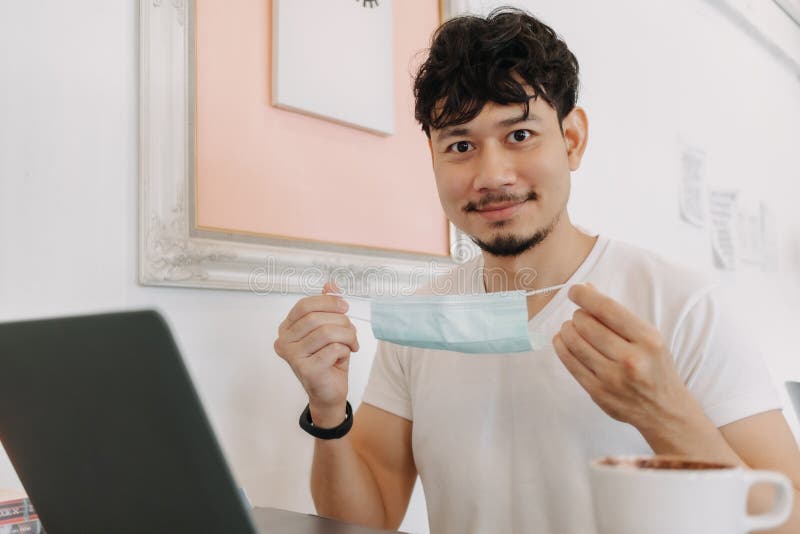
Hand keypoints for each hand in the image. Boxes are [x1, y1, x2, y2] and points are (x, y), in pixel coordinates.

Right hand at [274, 282, 359, 426]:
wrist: (329, 390)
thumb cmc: (328, 358)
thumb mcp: (329, 328)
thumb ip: (326, 306)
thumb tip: (330, 285)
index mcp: (287, 328)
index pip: (304, 305)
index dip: (327, 302)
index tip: (344, 307)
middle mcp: (284, 342)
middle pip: (316, 318)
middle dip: (341, 322)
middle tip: (351, 332)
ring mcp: (293, 357)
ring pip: (327, 333)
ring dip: (347, 336)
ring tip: (351, 344)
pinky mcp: (307, 370)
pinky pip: (333, 349)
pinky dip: (344, 350)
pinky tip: (342, 357)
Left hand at [552, 283, 696, 432]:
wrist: (664, 410)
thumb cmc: (654, 366)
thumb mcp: (648, 337)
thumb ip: (617, 315)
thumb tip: (587, 289)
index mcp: (648, 340)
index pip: (607, 309)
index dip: (585, 296)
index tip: (574, 290)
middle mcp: (631, 359)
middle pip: (586, 325)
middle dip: (578, 315)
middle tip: (580, 316)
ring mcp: (613, 378)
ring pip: (574, 342)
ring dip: (567, 329)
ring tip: (571, 328)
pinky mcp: (597, 392)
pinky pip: (569, 362)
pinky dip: (561, 346)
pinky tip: (563, 341)